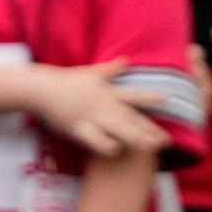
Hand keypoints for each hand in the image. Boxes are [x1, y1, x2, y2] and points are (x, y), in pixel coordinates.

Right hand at [26, 62, 165, 156]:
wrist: (43, 90)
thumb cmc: (68, 81)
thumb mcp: (91, 73)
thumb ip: (111, 69)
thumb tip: (126, 60)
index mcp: (108, 92)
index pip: (133, 96)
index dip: (150, 98)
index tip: (168, 99)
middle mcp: (103, 105)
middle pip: (130, 119)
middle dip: (149, 130)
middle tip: (166, 140)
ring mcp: (92, 117)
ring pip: (118, 130)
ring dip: (136, 138)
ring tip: (151, 148)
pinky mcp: (79, 129)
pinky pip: (96, 139)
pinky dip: (107, 145)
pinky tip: (117, 151)